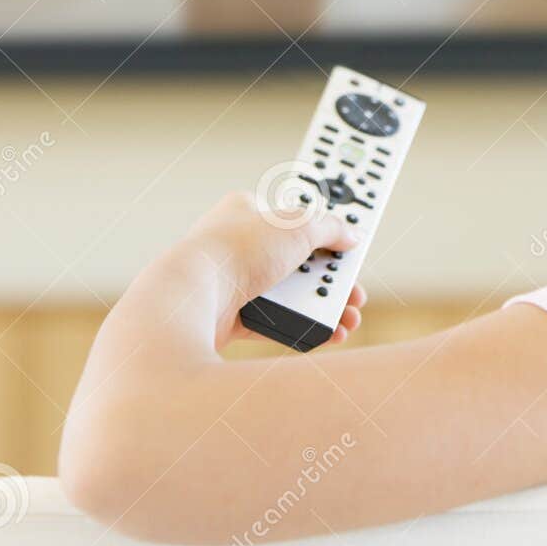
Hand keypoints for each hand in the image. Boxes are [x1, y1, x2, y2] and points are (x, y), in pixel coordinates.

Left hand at [178, 191, 365, 348]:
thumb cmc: (233, 251)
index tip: (350, 244)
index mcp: (247, 213)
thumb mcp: (297, 226)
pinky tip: (328, 332)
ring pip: (291, 295)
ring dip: (324, 306)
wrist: (190, 298)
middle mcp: (240, 247)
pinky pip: (278, 322)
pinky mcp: (232, 318)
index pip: (294, 218)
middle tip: (355, 291)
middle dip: (332, 279)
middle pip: (299, 261)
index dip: (326, 232)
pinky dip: (304, 328)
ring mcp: (235, 283)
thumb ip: (331, 227)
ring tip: (348, 318)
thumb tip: (350, 234)